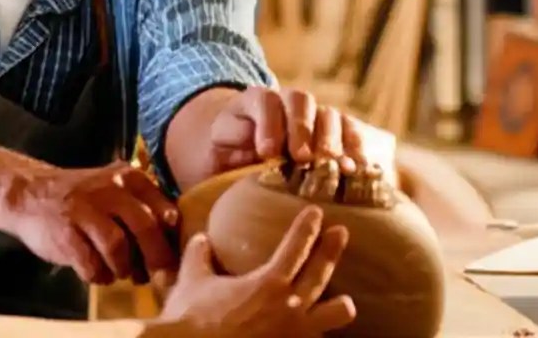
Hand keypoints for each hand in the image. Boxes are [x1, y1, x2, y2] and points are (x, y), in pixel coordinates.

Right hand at [1, 161, 178, 285]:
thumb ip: (144, 207)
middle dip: (156, 258)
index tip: (175, 254)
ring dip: (124, 268)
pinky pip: (91, 264)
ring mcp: (84, 209)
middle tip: (159, 276)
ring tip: (122, 272)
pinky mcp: (64, 233)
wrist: (29, 194)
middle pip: (144, 227)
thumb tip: (174, 243)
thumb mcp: (116, 189)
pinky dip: (99, 275)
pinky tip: (99, 274)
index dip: (172, 237)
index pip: (162, 207)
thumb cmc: (84, 199)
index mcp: (128, 177)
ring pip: (118, 247)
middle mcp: (108, 189)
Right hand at [157, 205, 354, 337]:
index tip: (316, 212)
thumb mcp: (192, 282)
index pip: (296, 246)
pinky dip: (317, 335)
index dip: (307, 227)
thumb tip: (200, 238)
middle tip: (340, 233)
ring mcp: (295, 334)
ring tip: (345, 303)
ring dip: (340, 307)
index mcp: (269, 283)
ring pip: (334, 316)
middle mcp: (290, 307)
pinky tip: (317, 334)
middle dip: (331, 250)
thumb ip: (198, 257)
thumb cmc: (192, 320)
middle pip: (321, 273)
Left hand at [209, 87, 367, 174]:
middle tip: (301, 156)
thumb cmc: (233, 144)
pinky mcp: (334, 129)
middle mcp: (289, 100)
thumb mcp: (222, 141)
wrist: (247, 142)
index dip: (269, 124)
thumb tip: (252, 143)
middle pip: (301, 101)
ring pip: (328, 114)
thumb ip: (230, 138)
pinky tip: (356, 166)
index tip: (267, 152)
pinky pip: (349, 129)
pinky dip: (355, 146)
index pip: (265, 101)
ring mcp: (314, 112)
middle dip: (302, 128)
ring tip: (331, 162)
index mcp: (257, 99)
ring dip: (331, 138)